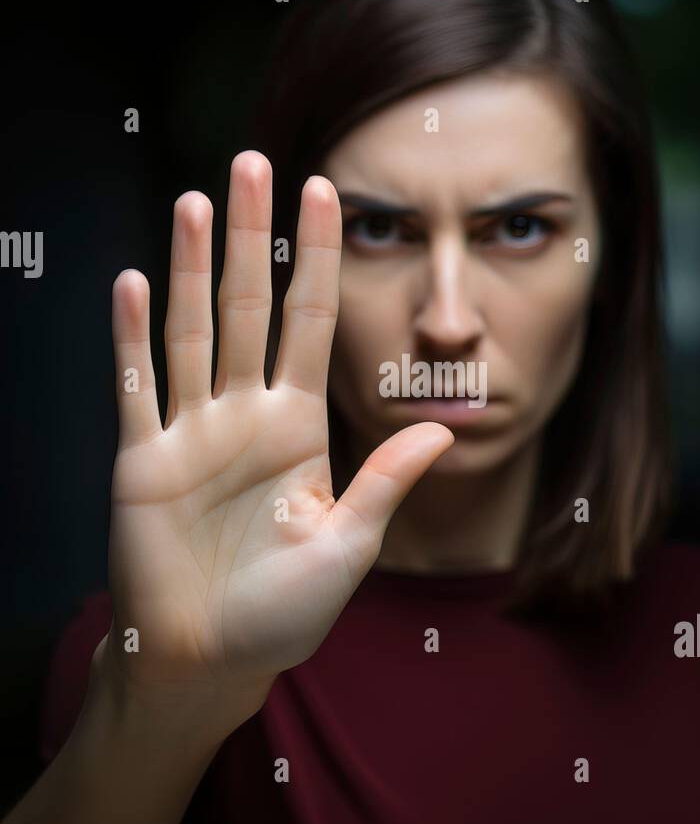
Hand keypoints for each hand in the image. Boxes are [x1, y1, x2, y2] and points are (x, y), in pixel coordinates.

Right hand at [102, 151, 452, 719]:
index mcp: (299, 427)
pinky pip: (137, 387)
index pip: (311, 322)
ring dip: (187, 266)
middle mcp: (245, 415)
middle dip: (250, 236)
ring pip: (190, 331)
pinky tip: (133, 283)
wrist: (209, 661)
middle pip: (248, 306)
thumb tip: (442, 427)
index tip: (326, 191)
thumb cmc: (283, 613)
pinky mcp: (144, 461)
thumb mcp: (348, 546)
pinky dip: (132, 337)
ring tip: (193, 201)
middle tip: (253, 162)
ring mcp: (192, 432)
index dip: (317, 258)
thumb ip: (385, 483)